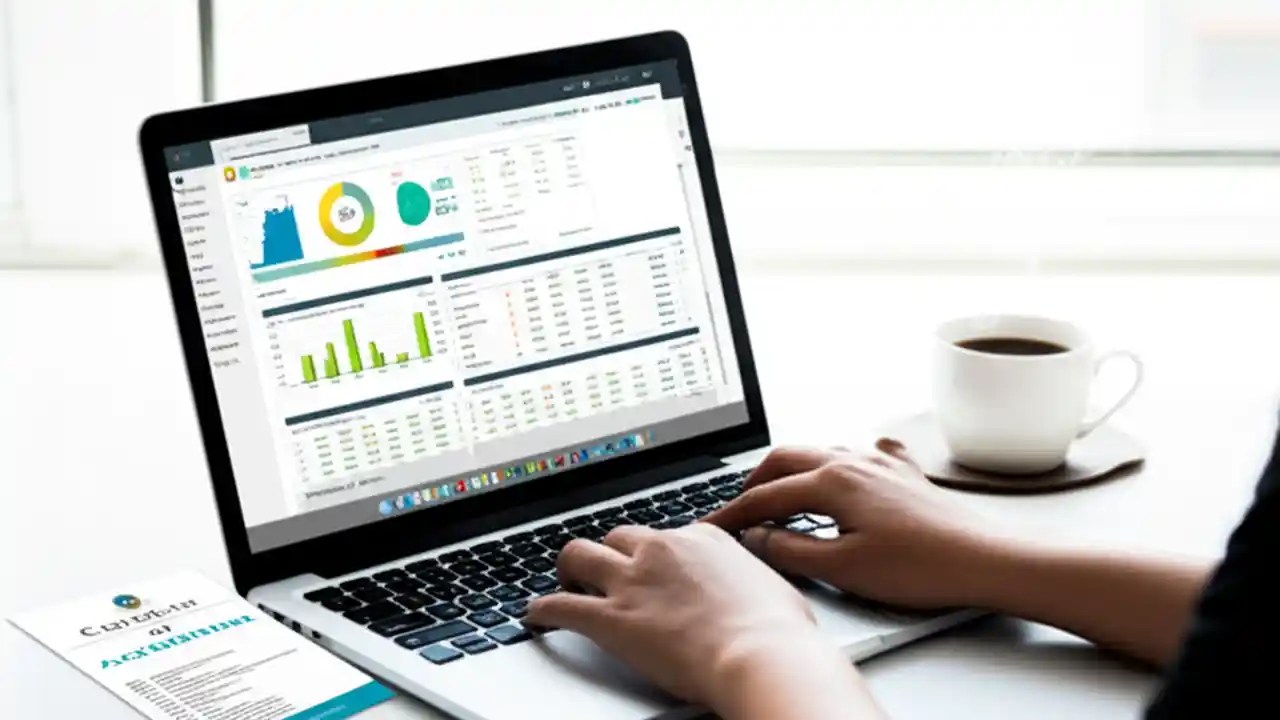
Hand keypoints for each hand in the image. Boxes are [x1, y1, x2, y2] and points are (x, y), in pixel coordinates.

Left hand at [526, 523, 849, 713]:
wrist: (762, 656)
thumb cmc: (778, 631)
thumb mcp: (772, 585)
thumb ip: (748, 578)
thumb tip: (752, 589)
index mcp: (701, 538)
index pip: (663, 535)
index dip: (653, 554)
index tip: (651, 567)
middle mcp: (662, 550)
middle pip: (618, 537)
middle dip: (609, 554)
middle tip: (605, 573)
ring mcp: (633, 581)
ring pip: (578, 555)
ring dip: (568, 569)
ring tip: (564, 582)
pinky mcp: (611, 618)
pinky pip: (561, 605)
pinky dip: (542, 609)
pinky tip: (536, 615)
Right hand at [704, 439, 1000, 609]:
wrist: (984, 559)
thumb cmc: (919, 567)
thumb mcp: (842, 568)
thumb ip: (790, 550)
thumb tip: (757, 537)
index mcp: (832, 480)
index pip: (766, 496)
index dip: (733, 515)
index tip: (711, 528)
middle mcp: (853, 460)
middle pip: (787, 458)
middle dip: (756, 481)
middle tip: (738, 507)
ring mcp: (881, 463)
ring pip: (821, 452)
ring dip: (793, 470)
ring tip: (780, 494)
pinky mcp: (904, 474)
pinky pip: (862, 454)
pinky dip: (840, 462)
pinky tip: (847, 470)